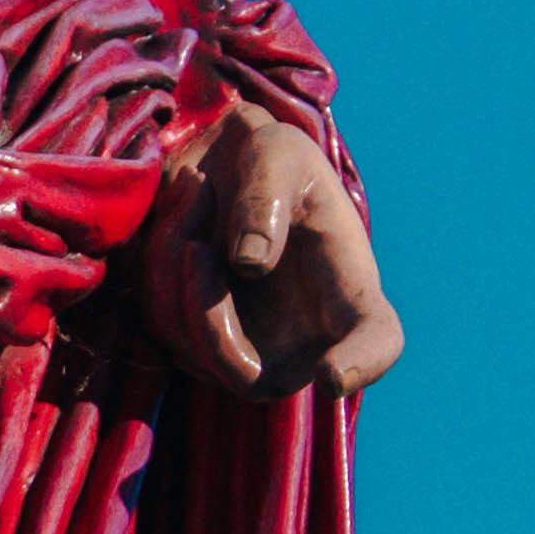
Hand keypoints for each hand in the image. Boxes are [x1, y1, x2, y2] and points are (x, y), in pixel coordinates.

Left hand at [143, 108, 400, 402]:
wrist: (225, 161)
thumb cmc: (273, 161)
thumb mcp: (279, 155)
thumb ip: (267, 201)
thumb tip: (249, 265)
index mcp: (347, 292)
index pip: (375, 343)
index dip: (362, 366)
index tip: (333, 373)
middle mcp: (302, 338)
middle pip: (255, 378)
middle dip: (209, 314)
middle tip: (195, 245)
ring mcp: (245, 348)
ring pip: (192, 350)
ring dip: (176, 269)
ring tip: (197, 193)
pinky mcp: (194, 338)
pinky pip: (160, 322)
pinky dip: (159, 261)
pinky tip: (183, 209)